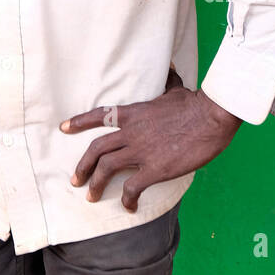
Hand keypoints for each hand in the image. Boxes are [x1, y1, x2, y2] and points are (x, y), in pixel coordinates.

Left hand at [60, 77, 241, 212]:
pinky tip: (128, 206)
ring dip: (96, 184)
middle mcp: (132, 132)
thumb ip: (168, 83)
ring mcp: (141, 151)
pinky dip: (127, 199)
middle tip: (75, 180)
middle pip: (96, 149)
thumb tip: (170, 68)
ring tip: (92, 197)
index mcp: (134, 114)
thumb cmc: (196, 104)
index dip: (79, 122)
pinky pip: (133, 187)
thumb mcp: (176, 90)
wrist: (211, 116)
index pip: (100, 116)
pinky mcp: (155, 168)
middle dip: (83, 166)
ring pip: (106, 168)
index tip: (63, 128)